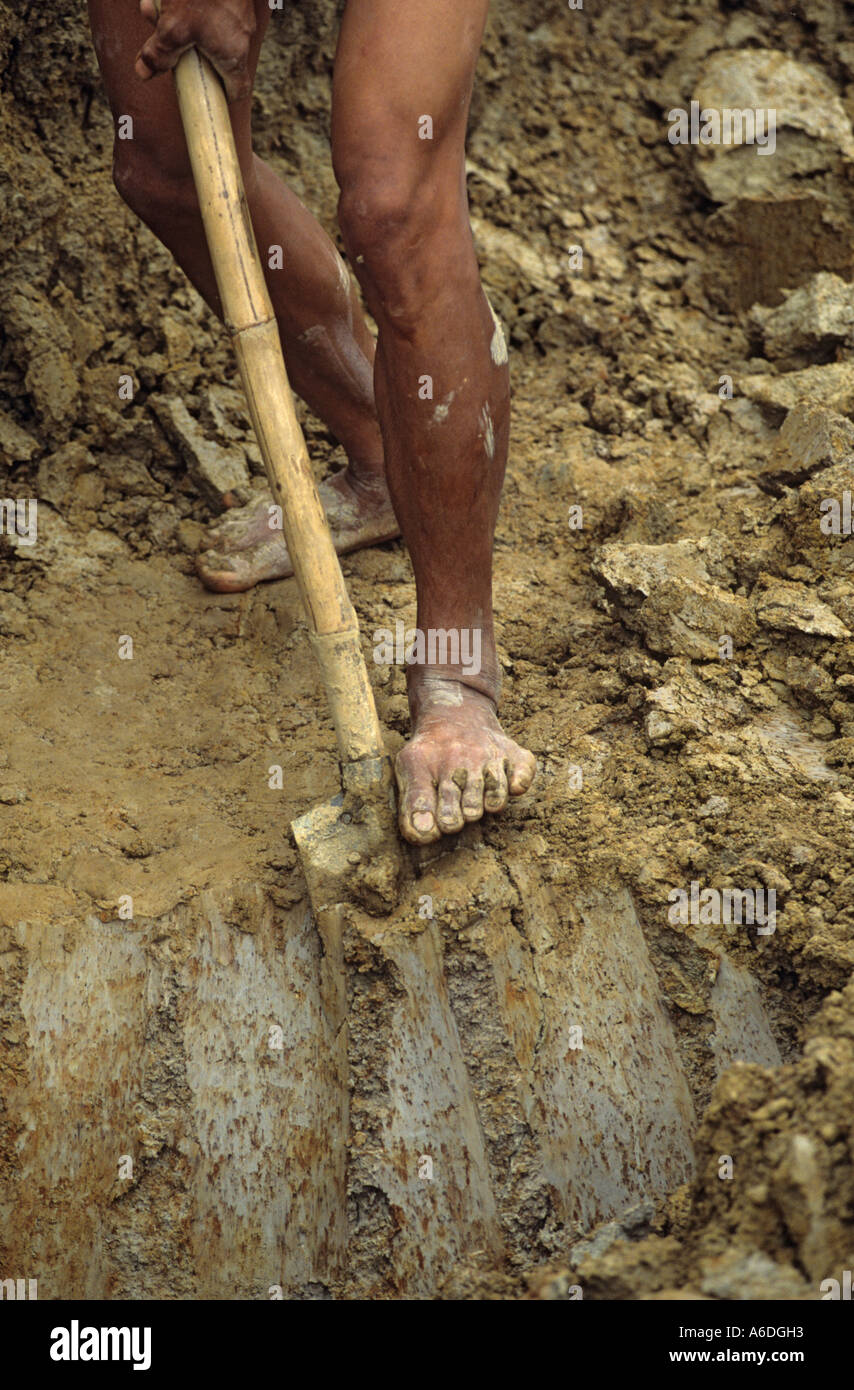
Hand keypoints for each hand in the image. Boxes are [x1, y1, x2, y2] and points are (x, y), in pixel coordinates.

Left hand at [135, 0, 256, 101]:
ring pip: (207, 27)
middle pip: (214, 56)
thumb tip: (144, 74)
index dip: (221, 95)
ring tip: (156, 7)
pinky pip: (209, 6)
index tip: (205, 92)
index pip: (237, 90)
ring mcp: (240, 12)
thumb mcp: (171, 28)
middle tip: (162, 38)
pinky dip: (187, 3)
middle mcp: (242, 35)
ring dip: (178, 21)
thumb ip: (158, 55)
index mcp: (233, 54)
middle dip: (184, 50)